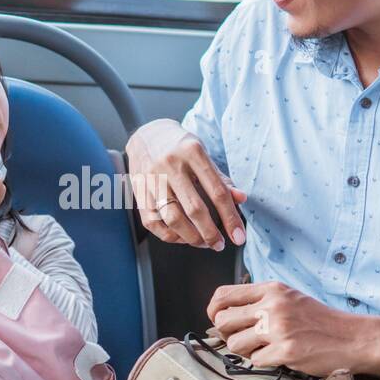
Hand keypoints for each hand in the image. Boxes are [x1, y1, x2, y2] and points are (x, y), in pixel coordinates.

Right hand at [126, 118, 246, 250]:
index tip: (239, 237)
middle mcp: (170, 164)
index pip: (217, 191)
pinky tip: (182, 237)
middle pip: (194, 209)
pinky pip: (154, 222)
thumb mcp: (204, 154)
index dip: (230, 218)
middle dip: (210, 233)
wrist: (146, 134)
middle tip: (219, 245)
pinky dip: (169, 236)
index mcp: (192, 152)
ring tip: (202, 243)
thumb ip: (221, 179)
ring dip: (191, 238)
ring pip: (173, 219)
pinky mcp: (139, 190)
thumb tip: (241, 199)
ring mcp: (152, 178)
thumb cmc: (180, 147)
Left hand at [207, 281, 375, 375]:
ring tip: (265, 348)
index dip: (214, 312)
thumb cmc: (320, 321)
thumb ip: (261, 302)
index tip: (219, 321)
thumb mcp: (290, 299)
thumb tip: (225, 315)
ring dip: (246, 351)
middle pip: (223, 321)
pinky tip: (280, 357)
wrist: (353, 338)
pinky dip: (264, 362)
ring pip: (235, 344)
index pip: (223, 296)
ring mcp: (278, 328)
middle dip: (228, 334)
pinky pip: (255, 361)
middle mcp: (272, 306)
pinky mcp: (285, 351)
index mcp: (271, 290)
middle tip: (243, 339)